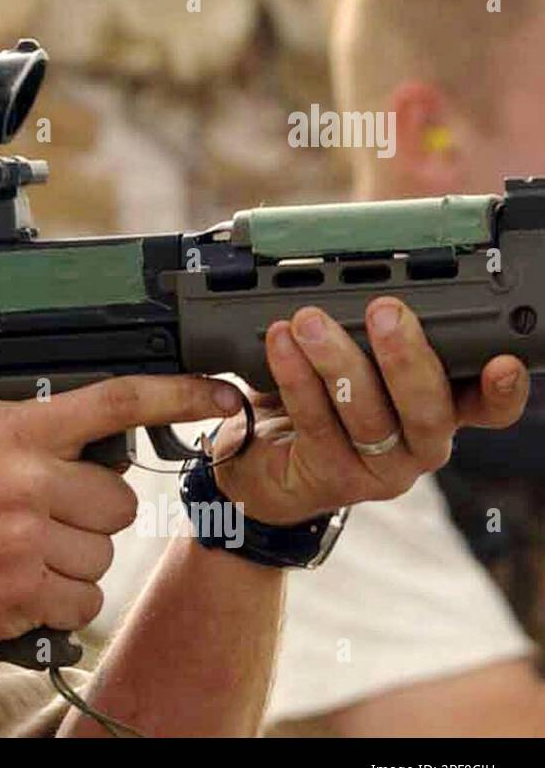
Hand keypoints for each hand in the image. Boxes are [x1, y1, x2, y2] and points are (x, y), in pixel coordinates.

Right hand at [0, 375, 242, 647]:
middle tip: (44, 515)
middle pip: (119, 504)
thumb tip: (94, 431)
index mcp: (17, 434)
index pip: (113, 402)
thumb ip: (32, 424)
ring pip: (104, 557)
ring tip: (21, 552)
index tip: (220, 396)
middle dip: (91, 514)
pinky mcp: (23, 597)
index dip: (175, 396)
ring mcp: (27, 544)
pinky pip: (83, 602)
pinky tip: (22, 583)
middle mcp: (27, 483)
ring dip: (74, 560)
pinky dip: (61, 601)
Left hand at [212, 296, 528, 523]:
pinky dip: (296, 378)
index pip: (486, 407)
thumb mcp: (357, 365)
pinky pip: (317, 423)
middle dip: (406, 357)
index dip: (502, 391)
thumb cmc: (321, 401)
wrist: (266, 463)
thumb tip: (375, 289)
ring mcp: (379, 469)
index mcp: (438, 411)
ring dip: (337, 361)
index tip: (502, 363)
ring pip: (368, 416)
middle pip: (429, 411)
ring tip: (309, 322)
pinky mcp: (333, 478)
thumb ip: (375, 338)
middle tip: (384, 312)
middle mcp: (419, 446)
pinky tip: (281, 345)